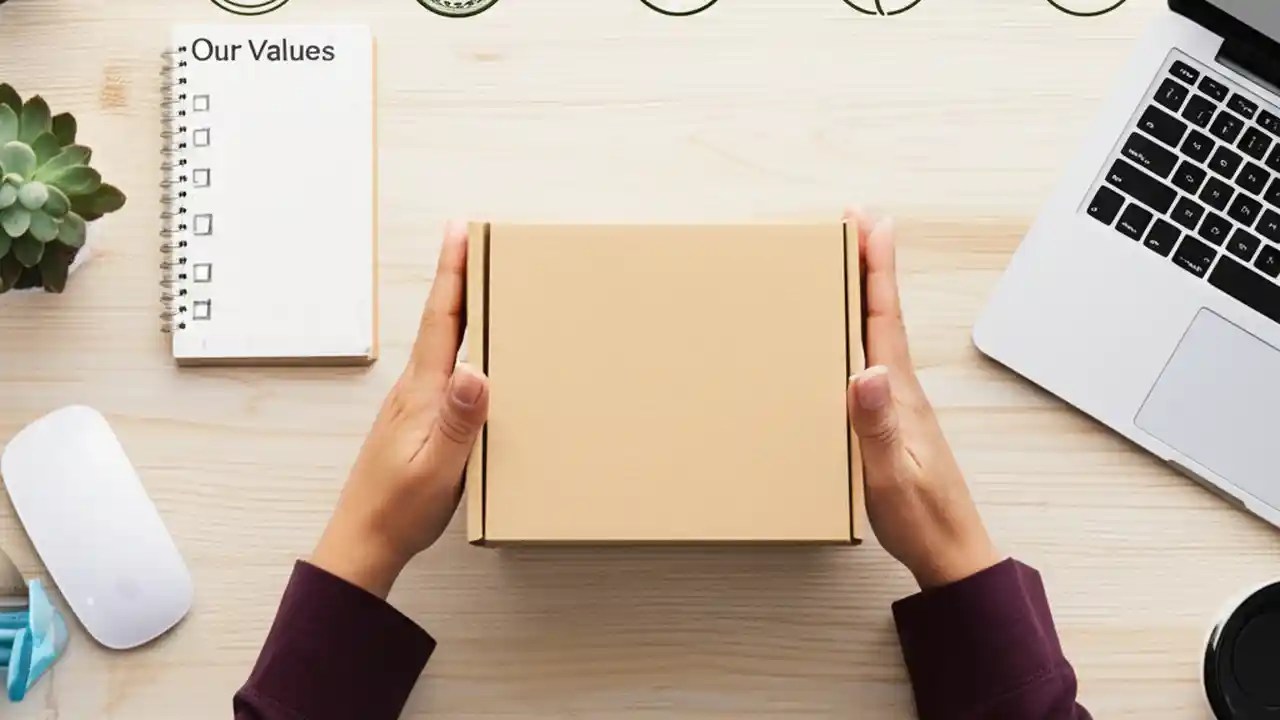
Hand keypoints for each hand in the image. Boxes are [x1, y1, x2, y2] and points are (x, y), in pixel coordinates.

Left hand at [312, 223, 488, 597]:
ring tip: (483, 286)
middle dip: (460, 278)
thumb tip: (475, 370)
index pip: (442, 322)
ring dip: (461, 310)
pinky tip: (474, 356)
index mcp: (422, 394)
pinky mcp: (419, 423)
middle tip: (477, 241)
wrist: (362, 543)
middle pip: (443, 323)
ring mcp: (414, 406)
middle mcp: (415, 391)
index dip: (452, 273)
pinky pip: (445, 371)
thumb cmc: (398, 510)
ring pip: (443, 345)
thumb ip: (458, 421)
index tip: (461, 230)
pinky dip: (461, 346)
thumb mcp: (437, 469)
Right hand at [845, 210, 1001, 589]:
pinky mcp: (893, 420)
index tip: (870, 222)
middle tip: (855, 221)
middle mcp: (901, 390)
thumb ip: (879, 426)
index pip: (886, 319)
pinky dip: (864, 330)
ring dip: (868, 293)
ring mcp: (899, 404)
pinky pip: (875, 358)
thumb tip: (868, 371)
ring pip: (880, 333)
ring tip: (852, 262)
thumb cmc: (922, 519)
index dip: (877, 268)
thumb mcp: (891, 476)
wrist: (951, 554)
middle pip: (883, 314)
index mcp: (899, 395)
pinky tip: (853, 337)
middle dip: (870, 264)